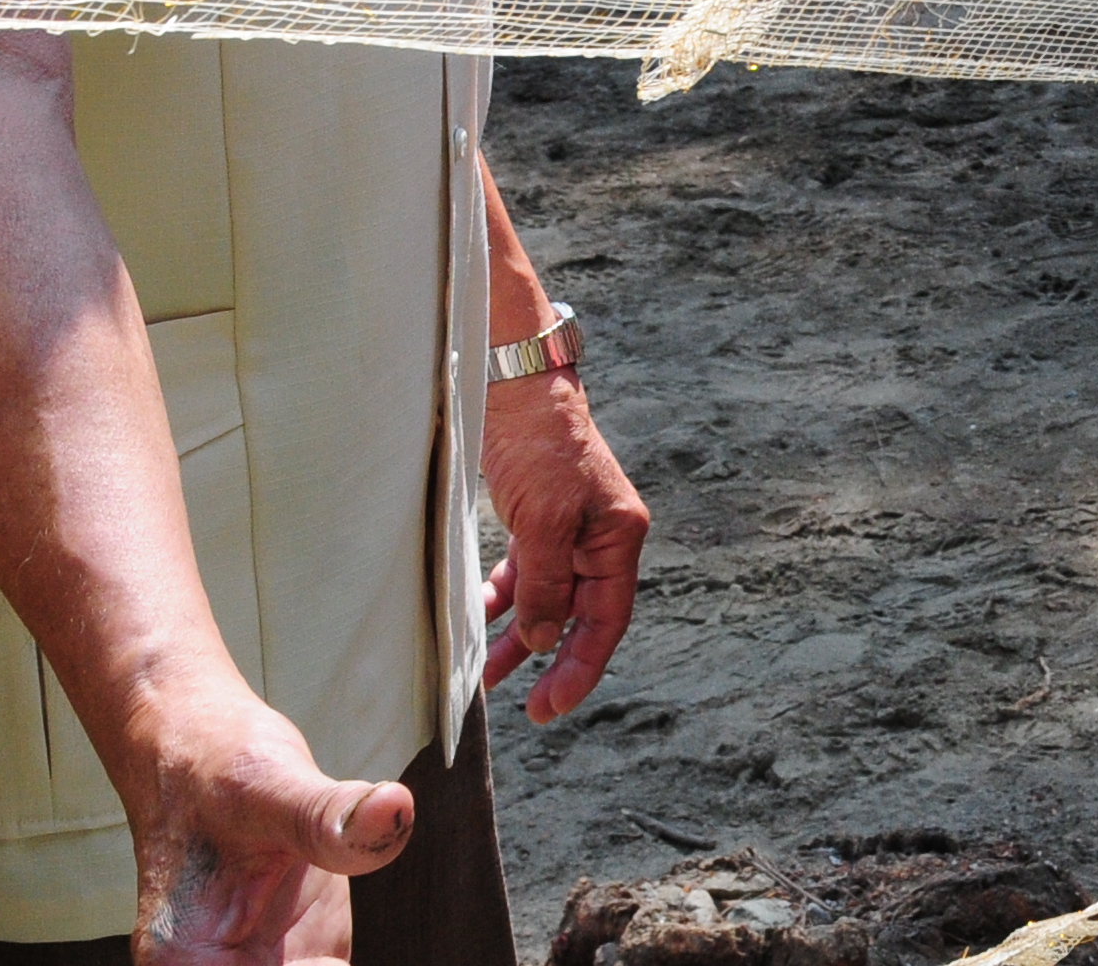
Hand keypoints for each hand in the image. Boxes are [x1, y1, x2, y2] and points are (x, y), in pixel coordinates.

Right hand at [122, 677, 413, 965]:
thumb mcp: (273, 786)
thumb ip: (330, 814)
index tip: (330, 963)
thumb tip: (394, 811)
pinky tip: (349, 955)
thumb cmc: (218, 769)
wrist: (204, 749)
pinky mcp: (307, 956)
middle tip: (340, 956)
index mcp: (188, 963)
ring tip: (342, 951)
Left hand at [477, 367, 648, 725]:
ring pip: (548, 602)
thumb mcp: (546, 519)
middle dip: (552, 661)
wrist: (514, 389)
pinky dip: (504, 602)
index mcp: (618, 537)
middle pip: (580, 616)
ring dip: (520, 638)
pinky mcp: (537, 522)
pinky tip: (478, 620)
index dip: (582, 665)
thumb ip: (545, 583)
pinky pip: (525, 577)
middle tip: (530, 709)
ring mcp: (568, 531)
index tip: (552, 705)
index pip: (608, 617)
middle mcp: (599, 539)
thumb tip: (540, 638)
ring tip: (487, 677)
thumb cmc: (542, 445)